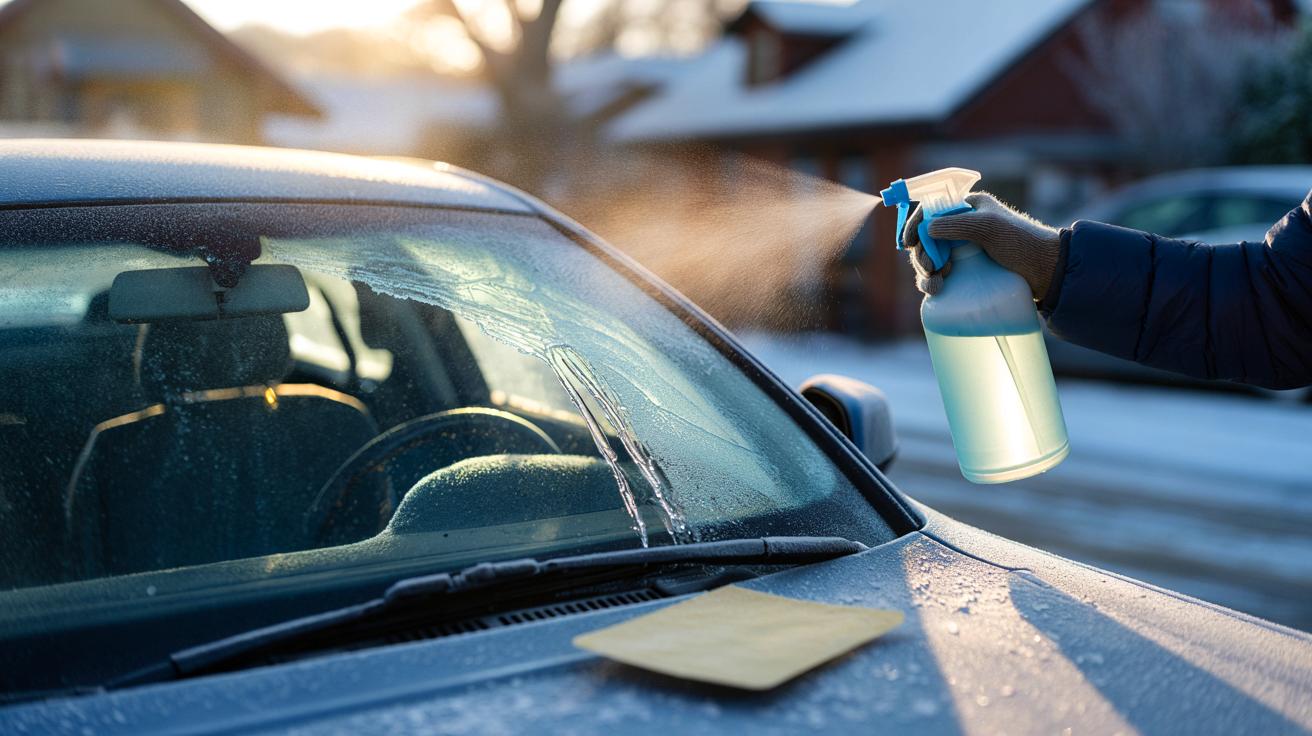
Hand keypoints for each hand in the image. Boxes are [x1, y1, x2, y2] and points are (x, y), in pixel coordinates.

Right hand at [903, 192, 1060, 298]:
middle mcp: (962, 228)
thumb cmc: (1023, 243)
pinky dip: (932, 282)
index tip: (907, 242)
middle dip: (921, 254)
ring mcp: (964, 251)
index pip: (930, 211)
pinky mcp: (967, 272)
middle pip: (926, 238)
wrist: (1048, 273)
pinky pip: (940, 275)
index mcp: (967, 208)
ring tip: (935, 286)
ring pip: (930, 259)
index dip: (914, 224)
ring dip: (924, 272)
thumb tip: (926, 228)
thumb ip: (957, 224)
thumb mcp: (990, 228)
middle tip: (930, 269)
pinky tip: (936, 291)